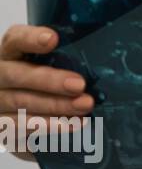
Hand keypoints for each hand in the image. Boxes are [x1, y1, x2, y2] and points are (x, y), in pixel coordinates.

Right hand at [0, 25, 91, 159]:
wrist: (27, 120)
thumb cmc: (48, 84)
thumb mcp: (55, 67)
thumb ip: (66, 60)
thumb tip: (103, 60)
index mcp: (10, 54)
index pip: (14, 40)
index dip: (31, 39)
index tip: (53, 39)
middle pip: (16, 75)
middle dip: (49, 80)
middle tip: (79, 85)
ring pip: (20, 103)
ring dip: (54, 106)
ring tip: (84, 106)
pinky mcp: (1, 129)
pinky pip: (20, 129)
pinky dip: (48, 127)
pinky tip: (71, 126)